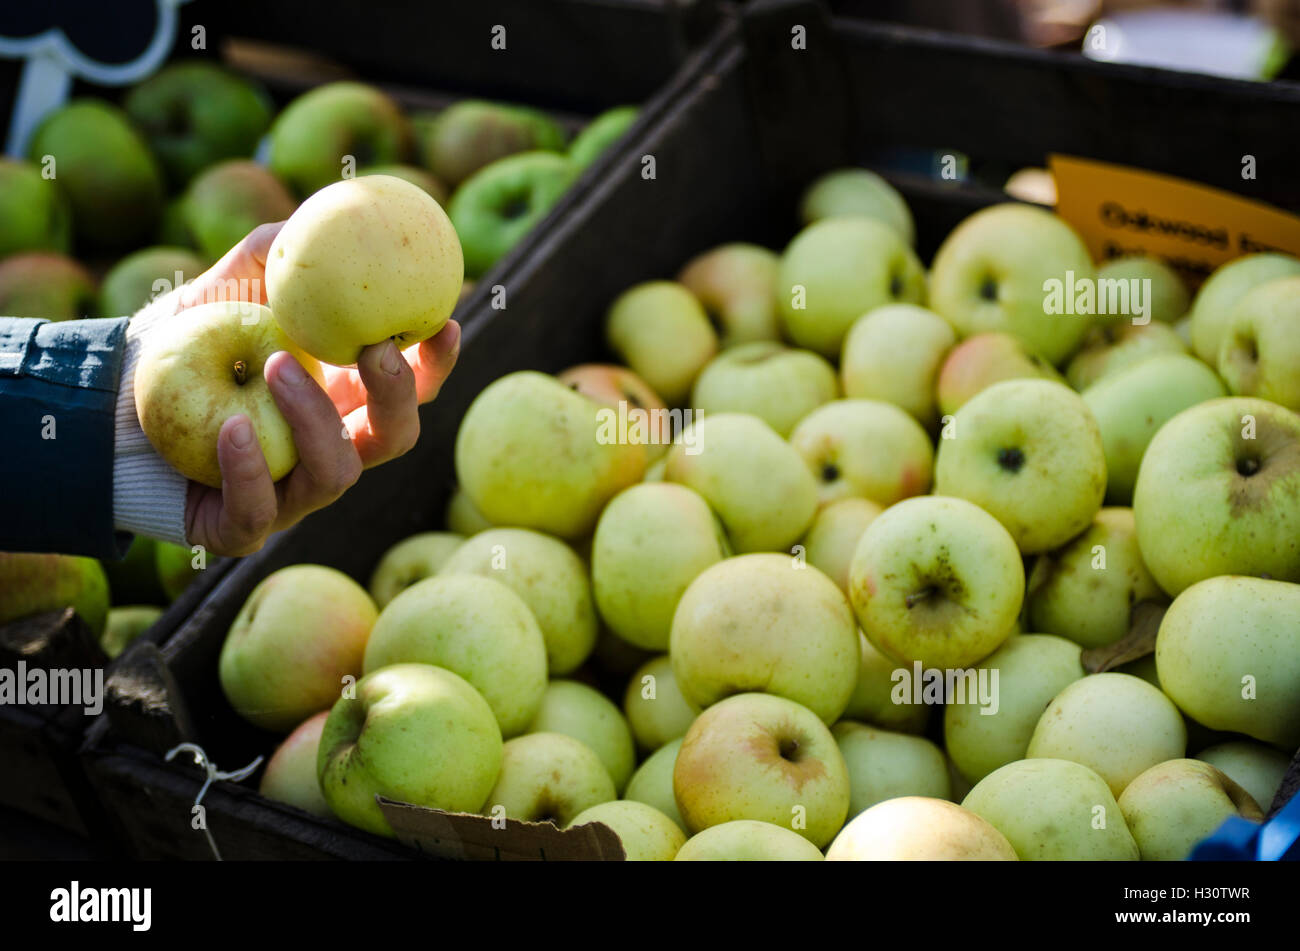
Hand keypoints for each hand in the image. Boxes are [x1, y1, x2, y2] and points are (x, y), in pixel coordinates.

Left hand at [179, 223, 460, 556]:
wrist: (101, 403)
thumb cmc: (173, 348)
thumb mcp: (220, 290)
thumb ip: (271, 255)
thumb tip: (319, 211)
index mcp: (339, 399)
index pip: (410, 389)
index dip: (436, 362)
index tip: (442, 320)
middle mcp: (327, 449)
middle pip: (395, 438)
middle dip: (397, 396)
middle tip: (372, 349)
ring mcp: (289, 493)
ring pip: (337, 476)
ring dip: (317, 422)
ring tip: (273, 368)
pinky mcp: (240, 528)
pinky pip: (262, 510)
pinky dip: (252, 469)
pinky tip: (233, 429)